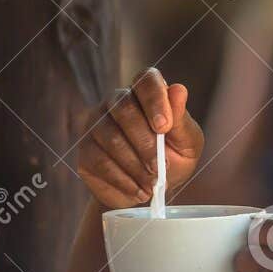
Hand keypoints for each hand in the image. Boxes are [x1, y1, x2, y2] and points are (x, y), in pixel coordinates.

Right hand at [77, 68, 203, 208]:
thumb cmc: (173, 159)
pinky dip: (122, 179)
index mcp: (146, 93)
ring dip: (135, 165)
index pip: (146, 80)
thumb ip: (182, 120)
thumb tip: (178, 90)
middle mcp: (117, 102)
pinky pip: (99, 161)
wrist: (150, 191)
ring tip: (152, 184)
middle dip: (145, 142)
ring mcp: (96, 124)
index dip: (155, 99)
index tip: (164, 126)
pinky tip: (138, 190)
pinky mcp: (85, 150)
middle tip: (160, 167)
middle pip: (125, 109)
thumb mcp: (187, 143)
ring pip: (111, 138)